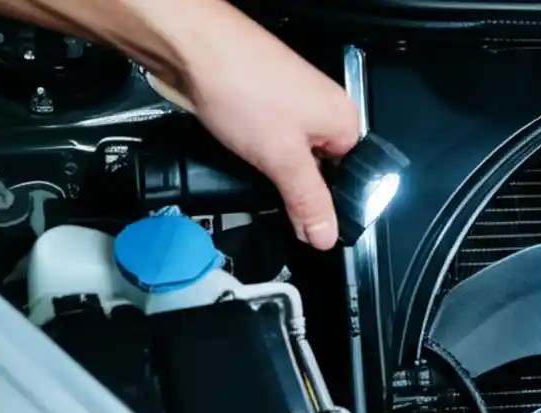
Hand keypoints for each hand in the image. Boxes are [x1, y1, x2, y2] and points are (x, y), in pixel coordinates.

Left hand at [0, 1, 356, 247]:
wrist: (190, 47)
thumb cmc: (241, 83)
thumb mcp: (282, 159)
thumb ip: (308, 202)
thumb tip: (326, 236)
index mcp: (343, 119)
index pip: (350, 178)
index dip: (328, 204)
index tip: (306, 221)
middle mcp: (323, 108)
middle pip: (320, 168)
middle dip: (294, 183)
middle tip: (271, 184)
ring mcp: (292, 103)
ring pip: (290, 155)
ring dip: (270, 166)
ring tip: (251, 158)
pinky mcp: (264, 102)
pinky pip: (268, 140)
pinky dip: (254, 150)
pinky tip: (239, 146)